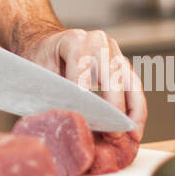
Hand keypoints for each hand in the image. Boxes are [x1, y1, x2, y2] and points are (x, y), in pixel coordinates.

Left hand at [18, 25, 146, 141]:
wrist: (47, 43)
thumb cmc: (41, 59)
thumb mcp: (38, 74)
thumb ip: (51, 93)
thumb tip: (65, 121)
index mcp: (75, 40)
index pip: (84, 72)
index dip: (86, 99)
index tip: (89, 122)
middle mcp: (98, 42)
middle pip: (113, 76)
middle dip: (115, 108)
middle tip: (113, 134)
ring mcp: (113, 51)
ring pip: (131, 81)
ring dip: (134, 111)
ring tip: (133, 135)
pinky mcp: (122, 63)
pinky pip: (135, 86)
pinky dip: (136, 108)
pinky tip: (134, 127)